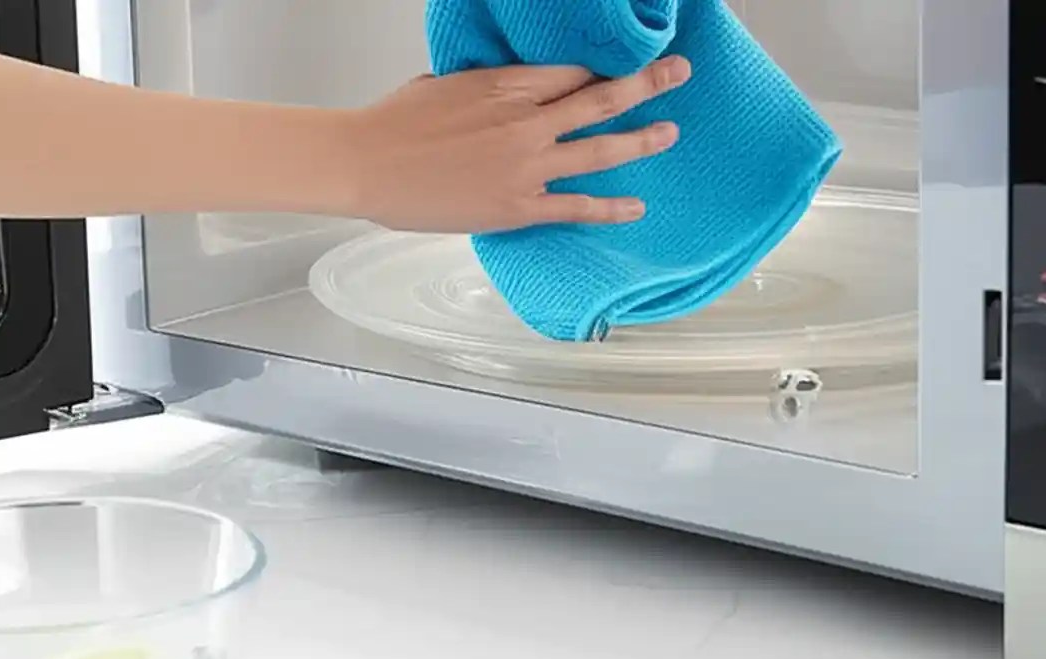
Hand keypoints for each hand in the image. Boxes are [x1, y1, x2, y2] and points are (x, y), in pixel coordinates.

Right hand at [340, 55, 691, 233]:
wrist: (366, 164)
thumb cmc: (395, 122)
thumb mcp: (447, 84)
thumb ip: (488, 87)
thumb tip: (506, 90)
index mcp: (506, 84)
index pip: (573, 70)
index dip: (605, 67)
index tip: (629, 64)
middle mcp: (526, 120)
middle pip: (600, 97)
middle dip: (647, 83)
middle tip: (679, 73)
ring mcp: (526, 164)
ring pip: (600, 148)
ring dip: (642, 139)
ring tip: (670, 133)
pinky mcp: (518, 206)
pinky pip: (577, 206)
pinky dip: (610, 207)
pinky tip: (636, 206)